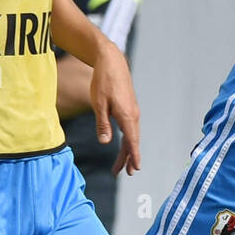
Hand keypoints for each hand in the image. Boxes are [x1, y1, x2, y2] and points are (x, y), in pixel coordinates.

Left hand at [90, 41, 140, 176]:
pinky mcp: (129, 107)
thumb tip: (105, 142)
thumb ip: (102, 124)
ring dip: (127, 149)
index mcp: (126, 116)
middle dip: (128, 158)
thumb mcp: (98, 104)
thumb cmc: (103, 81)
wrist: (112, 62)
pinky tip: (124, 144)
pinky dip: (128, 139)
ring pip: (132, 135)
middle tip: (123, 173)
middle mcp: (133, 115)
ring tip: (122, 164)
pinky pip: (130, 127)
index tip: (136, 169)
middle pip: (132, 141)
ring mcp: (132, 111)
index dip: (133, 156)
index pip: (132, 141)